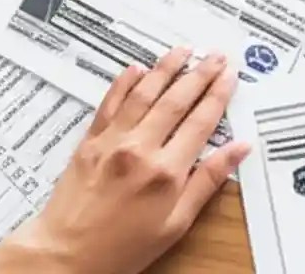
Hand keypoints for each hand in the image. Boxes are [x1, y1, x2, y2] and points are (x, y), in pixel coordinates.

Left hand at [0, 48, 250, 273]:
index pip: (201, 122)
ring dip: (165, 69)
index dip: (218, 95)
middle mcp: (140, 148)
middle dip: (199, 75)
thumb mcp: (176, 224)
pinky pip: (110, 103)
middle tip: (214, 56)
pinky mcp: (90, 141)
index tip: (230, 76)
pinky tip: (136, 68)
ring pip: (144, 94)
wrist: (66, 255)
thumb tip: (239, 149)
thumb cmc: (124, 248)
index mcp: (167, 172)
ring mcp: (112, 141)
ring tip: (182, 50)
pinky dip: (124, 83)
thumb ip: (207, 182)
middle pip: (176, 101)